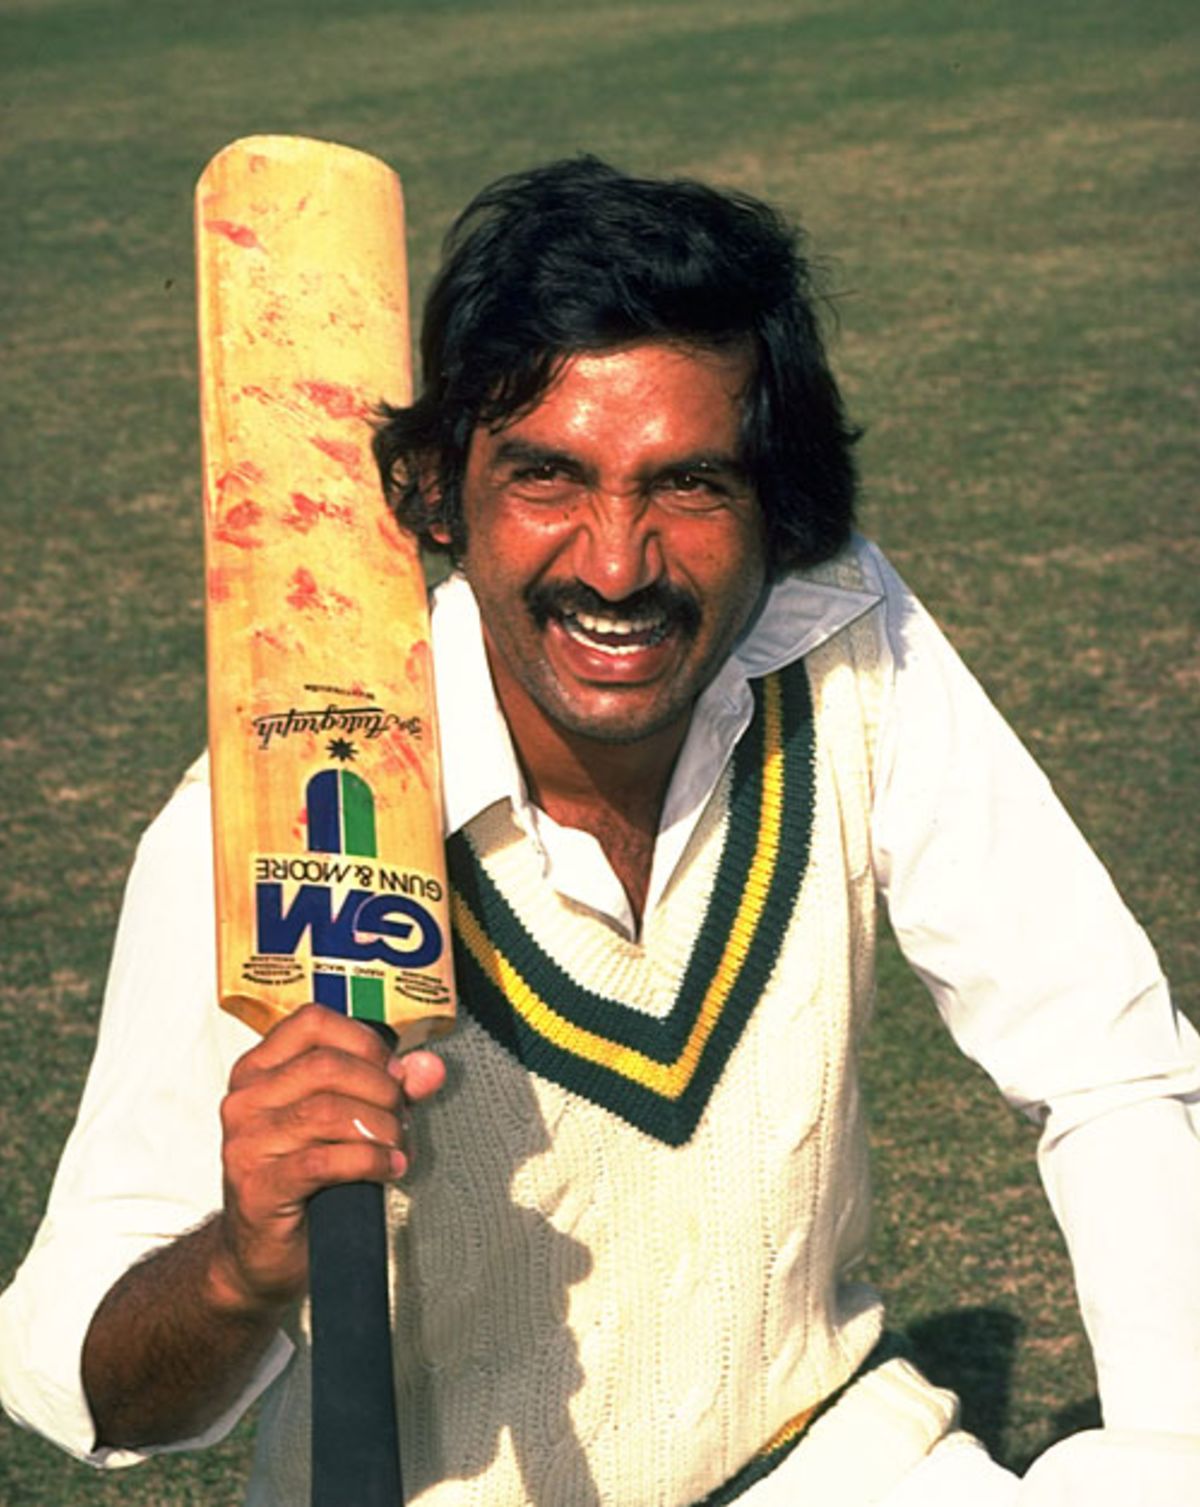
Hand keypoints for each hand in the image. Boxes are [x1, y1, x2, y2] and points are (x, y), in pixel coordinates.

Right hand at [214, 1003, 444, 1312]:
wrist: (262, 1253)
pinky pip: (324, 1160)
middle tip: (402, 1118)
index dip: (364, 1041)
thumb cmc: (303, 1180)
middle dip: (381, 1089)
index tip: (393, 1071)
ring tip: (396, 1147)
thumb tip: (430, 1067)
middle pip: (327, 1066)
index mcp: (260, 1069)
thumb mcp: (346, 1121)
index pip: (312, 1021)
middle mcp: (246, 1099)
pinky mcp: (259, 1185)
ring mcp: (246, 1142)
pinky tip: (388, 1169)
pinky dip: (369, 1161)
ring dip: (380, 1128)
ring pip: (328, 1111)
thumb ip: (389, 1087)